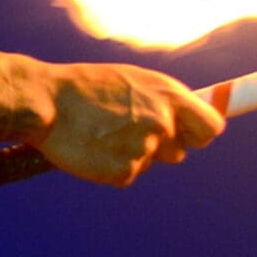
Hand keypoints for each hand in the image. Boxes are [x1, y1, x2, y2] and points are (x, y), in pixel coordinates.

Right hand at [32, 62, 222, 185]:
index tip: (187, 136)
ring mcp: (144, 149)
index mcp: (168, 94)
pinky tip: (90, 148)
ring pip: (147, 162)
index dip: (197, 134)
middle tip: (126, 133)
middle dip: (159, 147)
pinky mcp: (124, 172)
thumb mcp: (130, 81)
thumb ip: (160, 101)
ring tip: (99, 134)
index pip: (210, 127)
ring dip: (130, 155)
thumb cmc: (84, 87)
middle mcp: (162, 122)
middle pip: (178, 152)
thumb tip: (179, 121)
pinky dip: (109, 166)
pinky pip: (125, 175)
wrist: (46, 102)